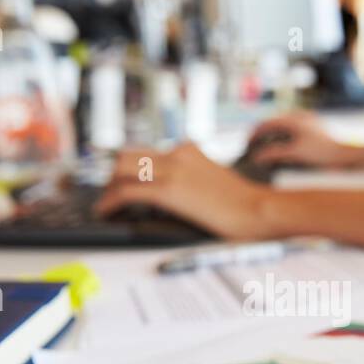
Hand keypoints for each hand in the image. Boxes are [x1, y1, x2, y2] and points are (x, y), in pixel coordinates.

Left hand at [95, 142, 274, 239]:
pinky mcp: (169, 191)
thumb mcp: (216, 180)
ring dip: (108, 188)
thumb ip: (195, 178)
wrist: (259, 209)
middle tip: (109, 195)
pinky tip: (105, 213)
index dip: (129, 168)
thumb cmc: (245, 204)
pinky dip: (110, 202)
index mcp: (188, 150)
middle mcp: (177, 154)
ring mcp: (172, 170)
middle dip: (113, 175)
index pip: (146, 152)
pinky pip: (126, 192)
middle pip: (126, 155)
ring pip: (121, 170)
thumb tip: (179, 192)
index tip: (121, 181)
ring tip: (105, 207)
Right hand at [246, 112, 349, 167]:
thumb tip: (258, 156)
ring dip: (273, 135)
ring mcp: (308, 121)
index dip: (254, 134)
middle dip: (263, 134)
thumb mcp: (295, 153)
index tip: (247, 144)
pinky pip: (293, 130)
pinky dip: (284, 137)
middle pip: (274, 123)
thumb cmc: (321, 153)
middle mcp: (300, 116)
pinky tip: (283, 147)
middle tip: (253, 145)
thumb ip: (275, 153)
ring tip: (266, 147)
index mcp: (293, 119)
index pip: (267, 123)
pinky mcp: (314, 128)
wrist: (345, 154)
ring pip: (284, 126)